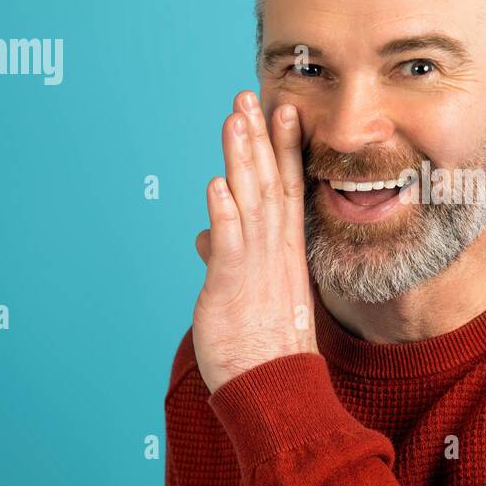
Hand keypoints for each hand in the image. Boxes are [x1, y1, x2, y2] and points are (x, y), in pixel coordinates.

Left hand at [191, 90, 316, 394]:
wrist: (275, 389)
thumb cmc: (260, 345)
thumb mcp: (245, 292)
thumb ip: (226, 257)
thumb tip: (201, 236)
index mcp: (282, 250)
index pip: (284, 188)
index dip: (281, 148)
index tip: (280, 110)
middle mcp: (275, 251)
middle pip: (268, 184)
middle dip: (259, 139)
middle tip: (250, 96)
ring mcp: (258, 267)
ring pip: (250, 203)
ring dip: (241, 161)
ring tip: (234, 121)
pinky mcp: (234, 288)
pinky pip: (229, 246)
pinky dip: (223, 215)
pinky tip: (216, 185)